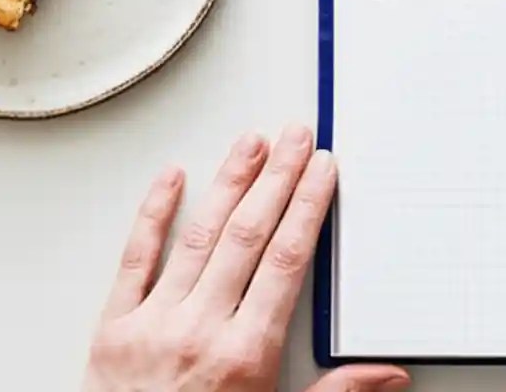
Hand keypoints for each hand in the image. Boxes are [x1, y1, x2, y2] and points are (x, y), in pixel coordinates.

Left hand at [82, 125, 409, 391]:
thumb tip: (390, 375)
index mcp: (247, 354)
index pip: (287, 261)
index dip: (308, 207)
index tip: (322, 171)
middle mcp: (201, 330)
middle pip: (248, 236)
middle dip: (278, 179)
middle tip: (296, 138)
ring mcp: (154, 323)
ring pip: (199, 237)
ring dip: (229, 183)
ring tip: (250, 144)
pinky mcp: (114, 325)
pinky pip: (135, 258)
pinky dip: (154, 214)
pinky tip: (172, 177)